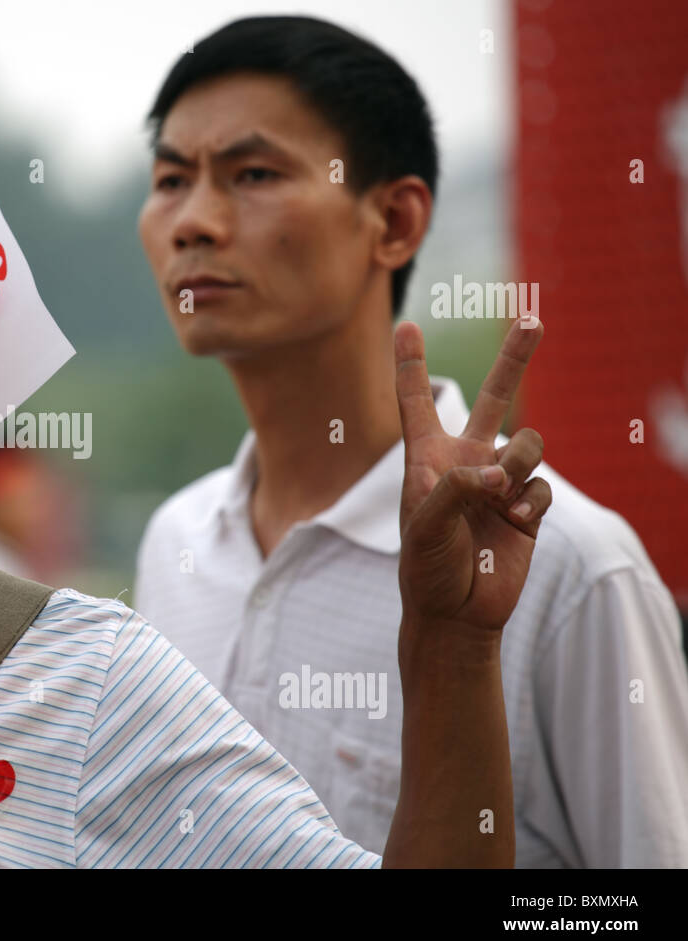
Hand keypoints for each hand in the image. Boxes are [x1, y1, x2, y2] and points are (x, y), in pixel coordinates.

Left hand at [395, 318, 551, 631]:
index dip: (411, 365)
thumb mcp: (425, 524)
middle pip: (494, 397)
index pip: (417, 402)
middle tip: (532, 319)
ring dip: (519, 461)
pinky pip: (541, 485)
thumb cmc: (426, 567)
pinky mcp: (526, 506)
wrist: (456, 613)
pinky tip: (514, 520)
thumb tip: (498, 471)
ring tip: (500, 494)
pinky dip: (530, 500)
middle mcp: (466, 460)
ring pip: (528, 442)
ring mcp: (500, 481)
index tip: (406, 326)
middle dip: (515, 358)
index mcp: (426, 457)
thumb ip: (456, 488)